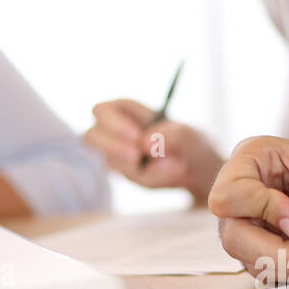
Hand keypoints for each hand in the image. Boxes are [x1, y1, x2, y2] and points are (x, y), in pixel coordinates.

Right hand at [85, 99, 223, 201]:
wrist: (197, 165)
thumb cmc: (188, 140)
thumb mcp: (187, 133)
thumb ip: (170, 134)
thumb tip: (145, 143)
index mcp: (124, 110)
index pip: (101, 111)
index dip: (114, 122)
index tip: (136, 135)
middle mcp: (114, 132)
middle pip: (91, 136)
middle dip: (113, 146)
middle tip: (136, 156)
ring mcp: (117, 155)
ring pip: (111, 161)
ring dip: (140, 165)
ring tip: (174, 164)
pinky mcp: (128, 174)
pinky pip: (133, 178)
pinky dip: (155, 177)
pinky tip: (174, 171)